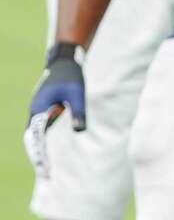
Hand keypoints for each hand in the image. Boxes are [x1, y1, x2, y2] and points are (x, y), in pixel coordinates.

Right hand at [25, 43, 86, 178]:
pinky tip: (49, 152)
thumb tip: (80, 131)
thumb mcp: (77, 93)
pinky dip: (42, 143)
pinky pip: (40, 130)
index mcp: (39, 109)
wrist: (65, 61)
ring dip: (39, 151)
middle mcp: (35, 112)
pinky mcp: (43, 111)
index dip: (39, 154)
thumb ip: (78, 112)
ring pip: (34, 136)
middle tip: (45, 174)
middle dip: (37, 157)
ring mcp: (37, 112)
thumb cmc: (71, 76)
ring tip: (46, 169)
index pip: (35, 138)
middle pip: (32, 140)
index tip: (44, 168)